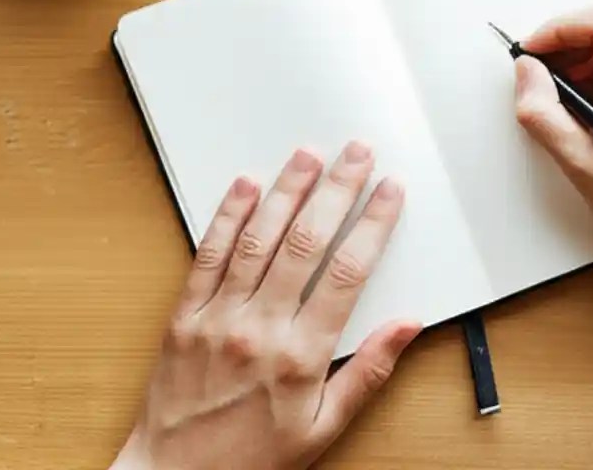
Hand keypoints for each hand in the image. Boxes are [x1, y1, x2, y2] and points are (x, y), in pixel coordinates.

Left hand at [112, 143, 420, 469]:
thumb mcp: (324, 428)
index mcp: (300, 357)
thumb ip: (368, 373)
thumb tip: (407, 326)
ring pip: (257, 239)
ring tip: (308, 154)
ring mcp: (218, 318)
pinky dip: (226, 217)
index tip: (389, 193)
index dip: (372, 225)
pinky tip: (245, 186)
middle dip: (336, 191)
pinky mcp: (184, 316)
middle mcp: (259, 328)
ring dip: (286, 191)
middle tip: (356, 154)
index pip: (346, 273)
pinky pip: (208, 256)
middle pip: (306, 243)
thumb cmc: (252, 459)